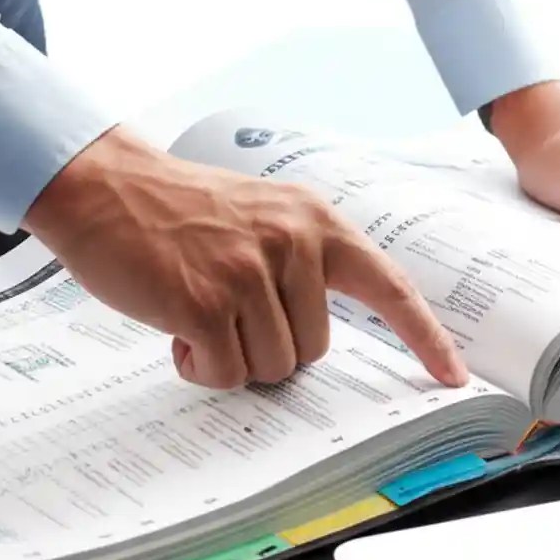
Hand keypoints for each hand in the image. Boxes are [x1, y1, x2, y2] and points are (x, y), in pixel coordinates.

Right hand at [24, 126, 467, 388]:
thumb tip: (315, 342)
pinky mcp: (205, 302)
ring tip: (197, 312)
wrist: (107, 185)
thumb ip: (302, 264)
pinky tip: (177, 331)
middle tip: (225, 310)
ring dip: (231, 358)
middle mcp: (293, 242)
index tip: (452, 374)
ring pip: (271, 368)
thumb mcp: (263, 216)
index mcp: (316, 221)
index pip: (389, 286)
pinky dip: (200, 368)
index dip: (424, 335)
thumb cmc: (181, 211)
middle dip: (269, 347)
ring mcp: (250, 272)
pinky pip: (226, 373)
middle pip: (314, 351)